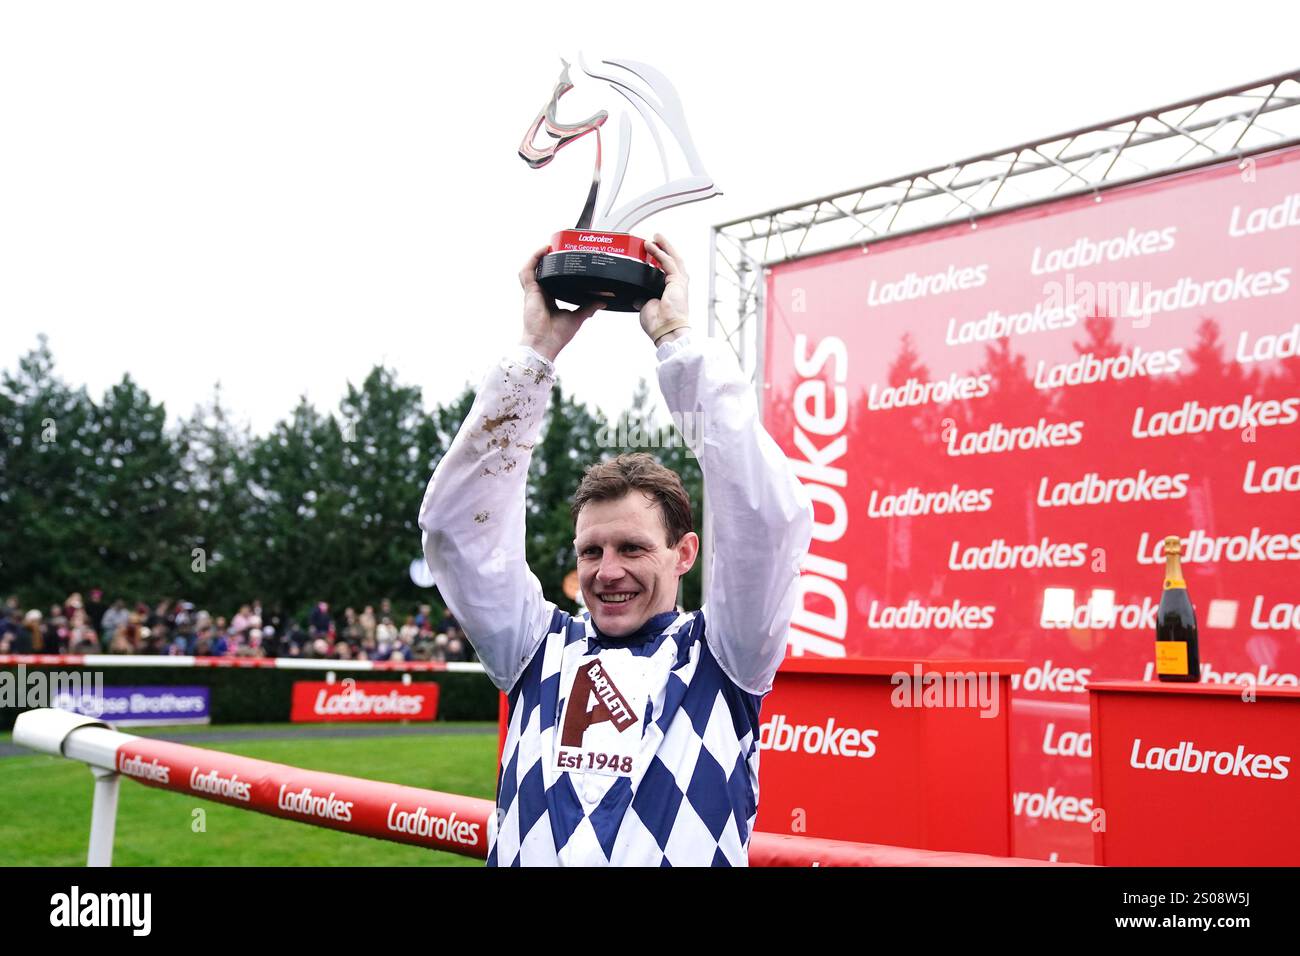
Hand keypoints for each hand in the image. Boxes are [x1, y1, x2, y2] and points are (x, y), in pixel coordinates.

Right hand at [518, 245, 605, 361]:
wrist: (545, 344)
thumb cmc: (556, 336)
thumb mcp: (577, 318)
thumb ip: (588, 307)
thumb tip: (602, 302)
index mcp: (549, 300)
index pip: (551, 281)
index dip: (555, 271)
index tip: (564, 262)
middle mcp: (540, 294)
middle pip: (540, 272)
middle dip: (546, 260)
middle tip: (556, 250)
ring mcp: (533, 292)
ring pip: (531, 269)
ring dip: (537, 257)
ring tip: (548, 247)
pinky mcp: (530, 291)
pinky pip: (528, 271)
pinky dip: (534, 259)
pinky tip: (543, 250)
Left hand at [640, 233, 689, 343]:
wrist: (666, 330)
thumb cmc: (659, 324)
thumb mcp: (646, 308)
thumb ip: (643, 301)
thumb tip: (637, 299)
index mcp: (671, 292)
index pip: (667, 271)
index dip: (660, 260)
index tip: (652, 252)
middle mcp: (677, 286)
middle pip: (673, 261)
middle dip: (665, 248)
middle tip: (657, 239)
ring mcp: (679, 283)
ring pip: (673, 258)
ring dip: (665, 246)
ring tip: (656, 237)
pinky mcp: (677, 282)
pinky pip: (668, 262)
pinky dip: (659, 252)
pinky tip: (651, 246)